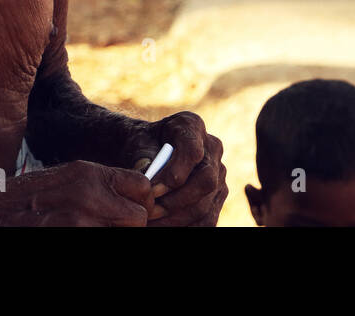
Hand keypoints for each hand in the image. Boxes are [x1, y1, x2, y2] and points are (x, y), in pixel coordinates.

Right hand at [10, 160, 153, 226]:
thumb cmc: (28, 197)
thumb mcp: (67, 179)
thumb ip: (100, 186)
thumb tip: (136, 200)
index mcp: (88, 174)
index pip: (142, 185)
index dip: (143, 201)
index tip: (135, 209)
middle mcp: (87, 196)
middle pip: (138, 217)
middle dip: (131, 225)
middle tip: (115, 226)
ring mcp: (78, 222)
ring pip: (124, 232)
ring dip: (111, 232)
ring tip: (90, 227)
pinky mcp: (70, 235)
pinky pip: (102, 241)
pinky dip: (94, 239)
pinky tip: (75, 232)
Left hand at [126, 111, 226, 225]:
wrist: (144, 152)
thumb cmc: (140, 144)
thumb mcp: (136, 143)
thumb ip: (142, 155)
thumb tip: (147, 172)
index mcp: (192, 126)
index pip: (193, 151)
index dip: (174, 174)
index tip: (152, 191)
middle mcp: (212, 148)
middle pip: (206, 181)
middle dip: (176, 201)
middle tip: (150, 212)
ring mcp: (218, 173)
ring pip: (206, 204)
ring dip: (177, 219)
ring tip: (151, 222)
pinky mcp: (217, 196)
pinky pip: (207, 220)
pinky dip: (185, 227)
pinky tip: (164, 226)